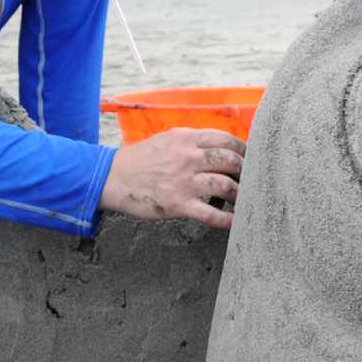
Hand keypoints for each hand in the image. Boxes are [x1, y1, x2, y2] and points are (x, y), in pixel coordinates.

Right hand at [100, 129, 244, 229]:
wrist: (111, 178)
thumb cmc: (140, 160)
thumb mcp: (166, 140)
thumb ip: (192, 142)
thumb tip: (219, 148)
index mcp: (186, 139)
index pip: (226, 140)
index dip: (243, 150)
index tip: (249, 159)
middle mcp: (188, 158)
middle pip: (232, 162)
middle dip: (246, 172)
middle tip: (250, 180)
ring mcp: (184, 182)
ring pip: (226, 186)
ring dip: (241, 195)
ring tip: (245, 200)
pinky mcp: (178, 204)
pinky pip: (211, 214)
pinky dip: (228, 220)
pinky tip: (237, 223)